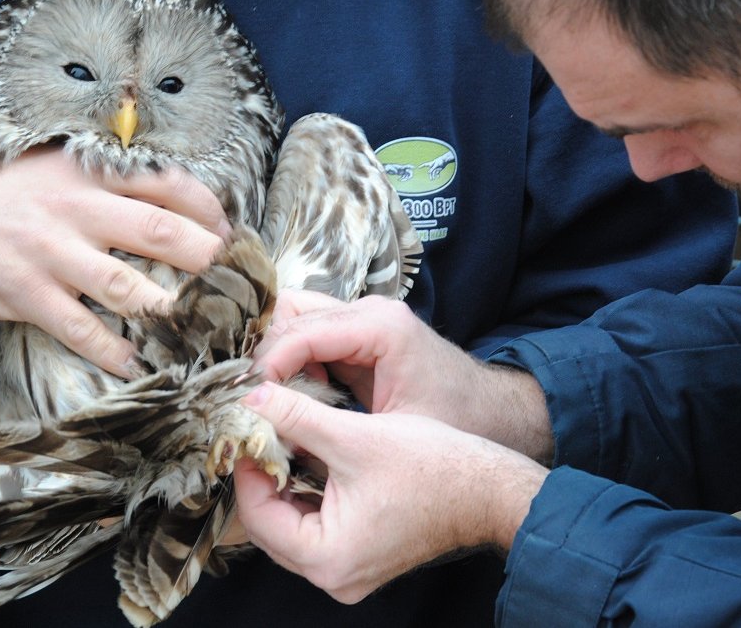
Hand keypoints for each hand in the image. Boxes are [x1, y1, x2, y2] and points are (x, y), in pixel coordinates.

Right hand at [0, 147, 227, 377]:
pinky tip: (142, 366)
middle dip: (212, 262)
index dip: (212, 212)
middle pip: (163, 233)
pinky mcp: (28, 294)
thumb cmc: (6, 196)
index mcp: (90, 172)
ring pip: (129, 288)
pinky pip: (83, 330)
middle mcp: (76, 208)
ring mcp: (52, 254)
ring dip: (174, 314)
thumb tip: (181, 207)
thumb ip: (112, 183)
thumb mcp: (58, 170)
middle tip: (243, 287)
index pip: (169, 184)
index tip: (235, 237)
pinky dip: (116, 353)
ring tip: (208, 332)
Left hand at [233, 382, 547, 603]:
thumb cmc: (434, 467)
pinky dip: (309, 491)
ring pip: (292, 522)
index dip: (245, 465)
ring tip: (283, 435)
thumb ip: (296, 417)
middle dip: (263, 474)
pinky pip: (317, 525)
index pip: (257, 513)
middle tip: (259, 428)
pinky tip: (312, 454)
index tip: (244, 426)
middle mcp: (333, 576)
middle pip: (270, 523)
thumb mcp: (355, 436)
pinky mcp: (362, 556)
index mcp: (326, 557)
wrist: (490, 489)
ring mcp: (348, 569)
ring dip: (285, 480)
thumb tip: (250, 401)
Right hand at [253, 292, 553, 462]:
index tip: (245, 401)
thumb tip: (267, 420)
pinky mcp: (361, 333)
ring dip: (275, 354)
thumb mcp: (391, 432)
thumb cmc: (454, 424)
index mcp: (381, 326)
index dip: (266, 365)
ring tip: (261, 398)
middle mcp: (371, 310)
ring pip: (295, 318)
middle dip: (263, 354)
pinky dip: (292, 359)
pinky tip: (285, 395)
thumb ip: (327, 421)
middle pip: (291, 312)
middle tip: (245, 399)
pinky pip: (311, 333)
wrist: (495, 416)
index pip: (301, 331)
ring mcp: (365, 317)